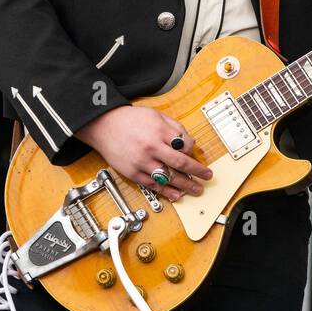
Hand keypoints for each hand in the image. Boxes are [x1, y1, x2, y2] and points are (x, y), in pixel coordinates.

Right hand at [76, 105, 212, 201]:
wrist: (104, 125)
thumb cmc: (130, 119)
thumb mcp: (156, 115)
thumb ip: (174, 127)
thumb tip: (189, 142)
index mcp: (159, 131)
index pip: (185, 144)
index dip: (193, 151)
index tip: (195, 154)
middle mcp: (151, 148)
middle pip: (180, 163)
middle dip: (197, 171)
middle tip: (207, 176)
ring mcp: (142, 162)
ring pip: (168, 177)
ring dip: (185, 185)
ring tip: (196, 189)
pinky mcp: (133, 173)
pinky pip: (152, 185)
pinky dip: (166, 192)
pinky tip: (176, 195)